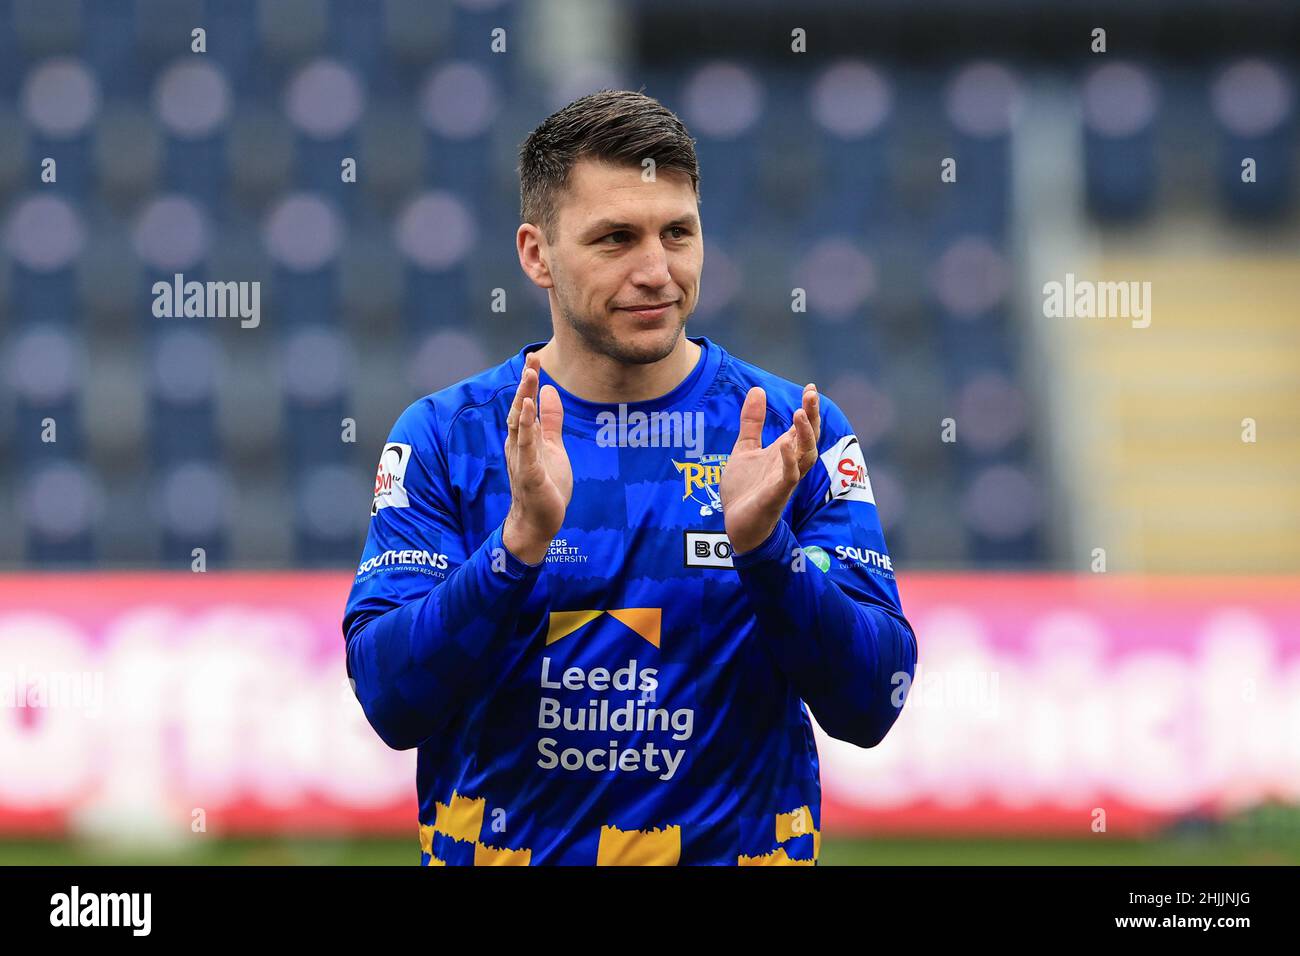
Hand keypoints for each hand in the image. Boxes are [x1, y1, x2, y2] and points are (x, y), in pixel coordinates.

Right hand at [502, 352, 571, 563]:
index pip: (525, 404)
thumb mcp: (552, 446)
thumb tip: (550, 391)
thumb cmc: (545, 486)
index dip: (529, 382)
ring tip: (529, 376)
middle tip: (531, 359)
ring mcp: (521, 458)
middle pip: (519, 409)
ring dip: (523, 398)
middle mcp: (518, 445)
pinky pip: (526, 446)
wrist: (539, 522)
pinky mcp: (528, 473)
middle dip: (525, 384)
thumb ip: (551, 421)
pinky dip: (526, 426)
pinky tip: (528, 408)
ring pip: (520, 424)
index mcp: (524, 438)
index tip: (534, 358)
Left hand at [720, 383, 819, 553]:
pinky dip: (789, 460)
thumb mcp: (745, 449)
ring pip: (806, 456)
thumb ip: (752, 422)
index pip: (802, 427)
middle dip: (812, 416)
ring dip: (804, 435)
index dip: (808, 408)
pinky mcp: (777, 495)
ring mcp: (785, 480)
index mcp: (785, 452)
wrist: (735, 524)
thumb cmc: (744, 490)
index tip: (810, 387)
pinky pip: (790, 477)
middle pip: (810, 437)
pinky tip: (784, 444)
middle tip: (811, 394)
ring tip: (798, 413)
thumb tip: (758, 389)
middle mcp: (790, 464)